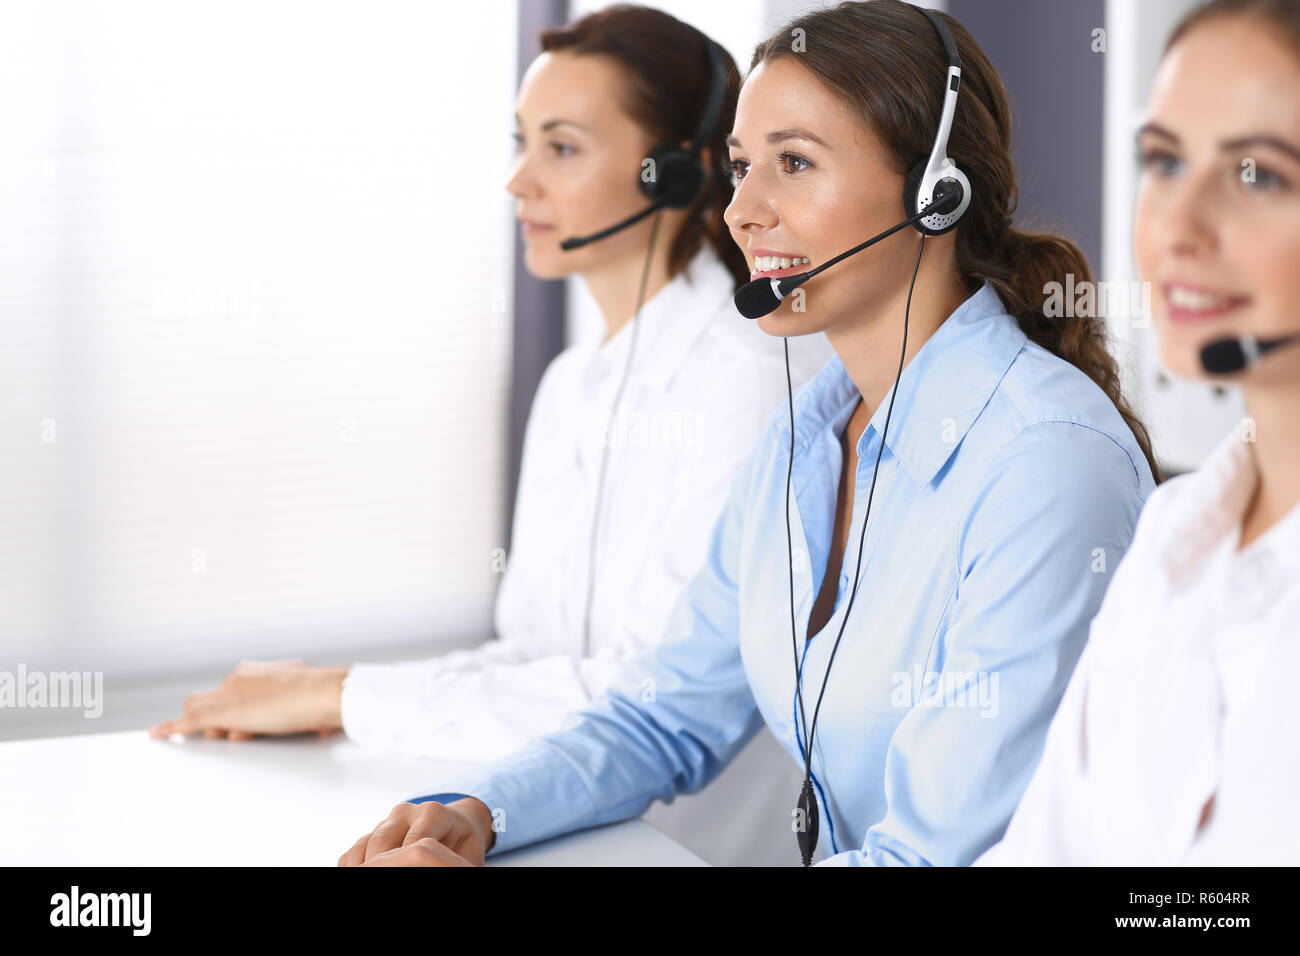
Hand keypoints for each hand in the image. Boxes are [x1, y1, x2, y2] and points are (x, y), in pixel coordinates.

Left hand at [148, 659, 348, 739]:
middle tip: (223, 732)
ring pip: (198, 706)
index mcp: (260, 671)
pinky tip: (156, 734)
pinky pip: (189, 721)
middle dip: (211, 714)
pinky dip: (171, 727)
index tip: (244, 719)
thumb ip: (308, 708)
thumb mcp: (311, 699)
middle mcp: (240, 677)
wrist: (322, 691)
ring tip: (206, 738)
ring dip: (198, 723)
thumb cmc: (325, 693)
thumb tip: (317, 727)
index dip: (232, 705)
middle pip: (210, 695)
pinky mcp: (224, 713)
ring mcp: (230, 694)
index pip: (234, 687)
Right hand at [338, 799, 494, 866]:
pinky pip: (356, 848)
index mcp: (434, 813)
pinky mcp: (375, 830)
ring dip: (364, 864)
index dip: (406, 862)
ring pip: (366, 844)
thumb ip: (455, 864)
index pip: (414, 841)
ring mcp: (389, 820)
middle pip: (383, 840)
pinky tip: (358, 871)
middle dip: (380, 864)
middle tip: (378, 877)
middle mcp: (408, 811)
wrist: (457, 825)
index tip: (405, 873)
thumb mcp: (468, 854)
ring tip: (367, 875)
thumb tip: (445, 867)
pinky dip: (353, 863)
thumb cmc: (463, 845)